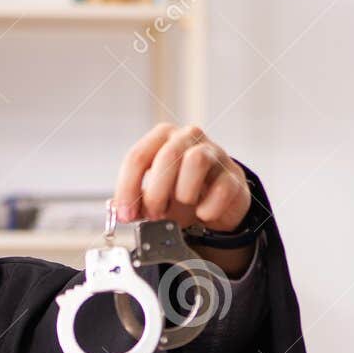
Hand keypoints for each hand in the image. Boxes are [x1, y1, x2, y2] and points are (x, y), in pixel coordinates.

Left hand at [112, 123, 250, 231]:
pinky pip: (222, 188)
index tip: (125, 214)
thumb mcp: (155, 194)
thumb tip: (120, 210)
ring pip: (196, 160)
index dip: (127, 188)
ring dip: (183, 193)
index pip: (138, 156)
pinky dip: (208, 207)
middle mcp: (188, 138)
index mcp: (163, 138)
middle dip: (155, 192)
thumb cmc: (184, 190)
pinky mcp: (233, 174)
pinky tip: (203, 213)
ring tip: (181, 211)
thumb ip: (137, 201)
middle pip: (167, 156)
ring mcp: (214, 152)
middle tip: (154, 214)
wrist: (219, 198)